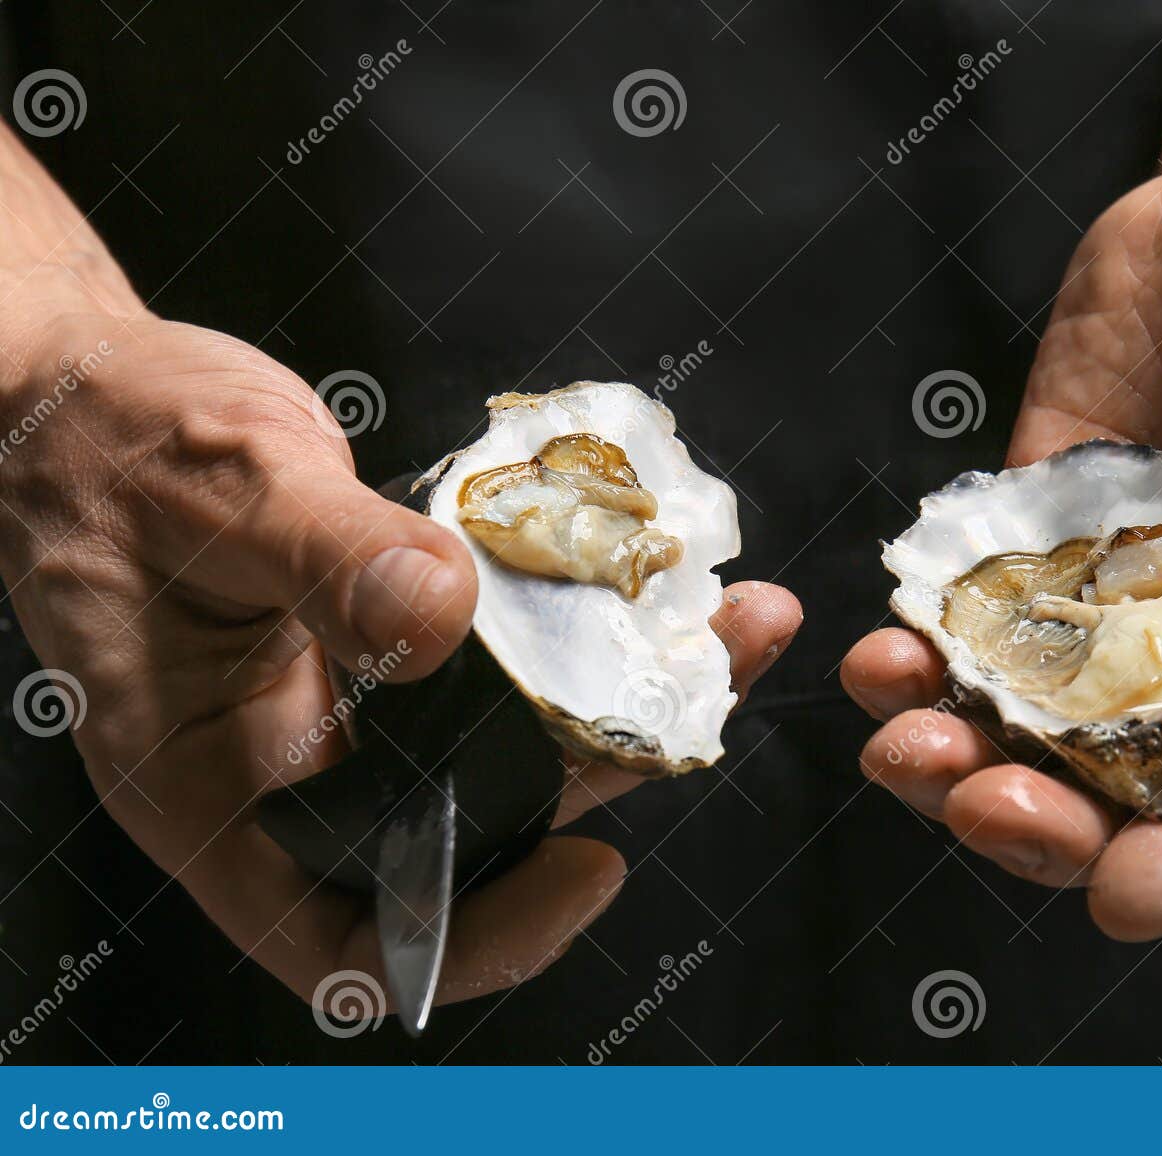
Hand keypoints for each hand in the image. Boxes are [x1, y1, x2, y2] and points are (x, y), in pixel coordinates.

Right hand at [0, 304, 799, 1006]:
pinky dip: (587, 619)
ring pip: (514, 736)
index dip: (478, 934)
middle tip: (710, 686)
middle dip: (607, 767)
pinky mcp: (404, 640)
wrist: (98, 395)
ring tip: (732, 618)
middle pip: (477, 822)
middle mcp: (305, 768)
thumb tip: (441, 619)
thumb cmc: (109, 452)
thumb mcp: (213, 497)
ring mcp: (362, 706)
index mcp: (220, 792)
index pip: (350, 939)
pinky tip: (660, 568)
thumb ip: (325, 560)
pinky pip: (510, 653)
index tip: (589, 867)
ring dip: (631, 684)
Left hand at [843, 125, 1161, 937]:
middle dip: (1049, 817)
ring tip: (899, 727)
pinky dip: (931, 646)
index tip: (1120, 893)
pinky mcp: (1044, 529)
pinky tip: (886, 645)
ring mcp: (1124, 587)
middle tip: (967, 801)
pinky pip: (980, 611)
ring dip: (963, 746)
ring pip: (1040, 713)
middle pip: (1137, 777)